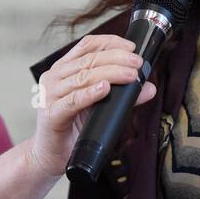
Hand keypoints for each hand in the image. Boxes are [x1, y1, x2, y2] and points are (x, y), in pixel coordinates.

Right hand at [29, 33, 156, 177]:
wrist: (51, 155)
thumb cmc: (73, 128)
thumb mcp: (101, 107)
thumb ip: (122, 96)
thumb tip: (149, 87)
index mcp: (64, 69)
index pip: (87, 46)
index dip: (110, 42)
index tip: (131, 47)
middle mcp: (54, 77)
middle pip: (88, 60)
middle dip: (117, 59)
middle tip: (137, 64)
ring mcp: (50, 94)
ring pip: (83, 77)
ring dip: (110, 74)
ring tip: (130, 75)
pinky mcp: (51, 114)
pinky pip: (73, 100)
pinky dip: (90, 93)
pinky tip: (104, 89)